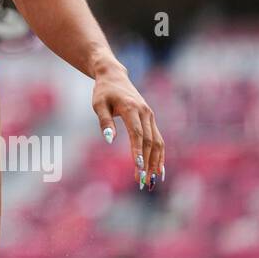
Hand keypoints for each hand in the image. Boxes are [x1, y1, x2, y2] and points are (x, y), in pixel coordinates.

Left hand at [92, 65, 164, 190]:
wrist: (114, 76)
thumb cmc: (103, 91)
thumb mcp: (98, 104)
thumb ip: (104, 121)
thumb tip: (109, 140)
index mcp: (131, 108)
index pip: (137, 133)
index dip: (137, 150)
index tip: (137, 167)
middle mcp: (145, 112)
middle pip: (149, 141)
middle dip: (147, 162)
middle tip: (142, 181)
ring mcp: (150, 116)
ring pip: (158, 142)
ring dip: (156, 162)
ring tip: (152, 181)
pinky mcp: (151, 119)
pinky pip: (159, 139)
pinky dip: (160, 155)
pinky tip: (159, 170)